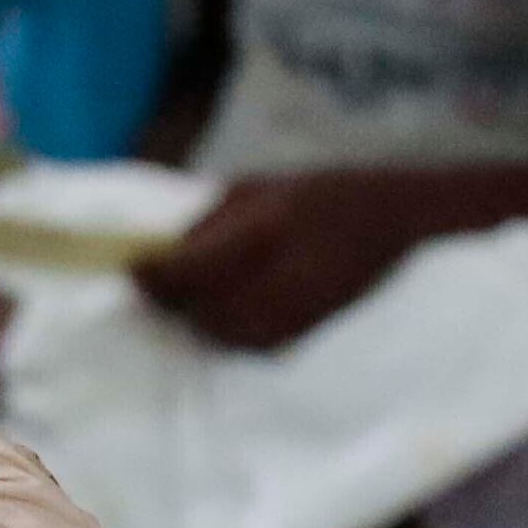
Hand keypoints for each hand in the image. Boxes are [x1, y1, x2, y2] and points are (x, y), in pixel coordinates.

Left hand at [132, 171, 440, 351]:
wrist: (398, 218)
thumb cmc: (324, 192)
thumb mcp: (260, 186)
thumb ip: (207, 221)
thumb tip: (161, 252)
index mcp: (264, 230)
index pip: (187, 270)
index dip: (151, 276)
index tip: (130, 270)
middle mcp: (280, 278)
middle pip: (200, 309)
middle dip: (172, 299)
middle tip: (152, 283)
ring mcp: (296, 310)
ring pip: (222, 331)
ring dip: (199, 315)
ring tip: (192, 294)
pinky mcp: (307, 330)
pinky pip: (249, 341)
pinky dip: (229, 327)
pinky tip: (228, 306)